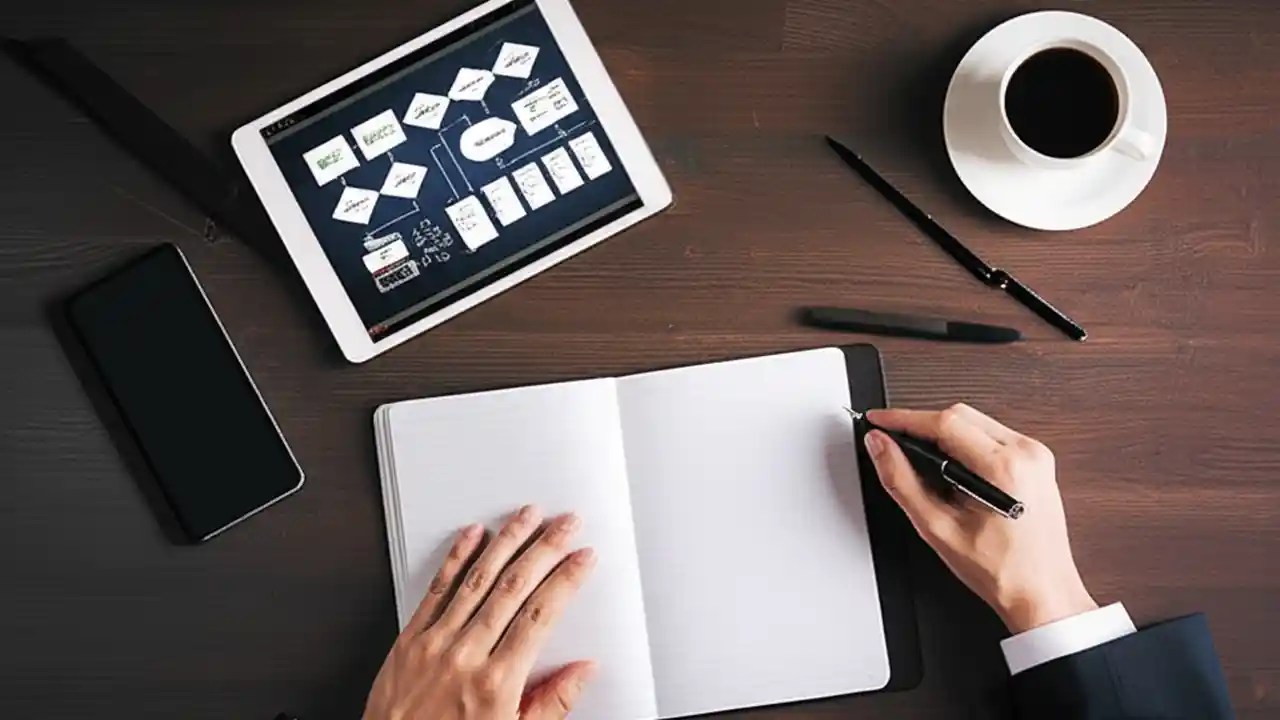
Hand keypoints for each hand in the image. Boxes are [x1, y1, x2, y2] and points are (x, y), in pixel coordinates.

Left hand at [363, 505, 597, 719]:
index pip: (541, 615)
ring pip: (479, 578)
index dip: (566, 580)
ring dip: (507, 541)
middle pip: (514, 587)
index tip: (582, 559)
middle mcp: (466, 656)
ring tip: (527, 517)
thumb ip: (552, 703)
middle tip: (565, 524)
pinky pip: (437, 588)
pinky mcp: (410, 638)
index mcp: (496, 683)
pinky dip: (457, 557)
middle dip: (545, 548)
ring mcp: (436, 643)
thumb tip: (583, 672)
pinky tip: (472, 535)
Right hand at [864, 404, 1096, 633]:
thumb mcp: (938, 527)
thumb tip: (881, 447)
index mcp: (1005, 467)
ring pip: (975, 421)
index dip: (903, 418)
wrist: (1042, 592)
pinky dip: (964, 441)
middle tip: (892, 441)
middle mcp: (1026, 453)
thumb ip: (901, 480)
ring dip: (942, 432)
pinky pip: (992, 434)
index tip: (879, 421)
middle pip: (959, 415)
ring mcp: (1036, 455)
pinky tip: (949, 466)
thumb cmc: (1002, 570)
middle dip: (921, 424)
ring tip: (919, 458)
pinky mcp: (1036, 460)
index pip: (943, 422)